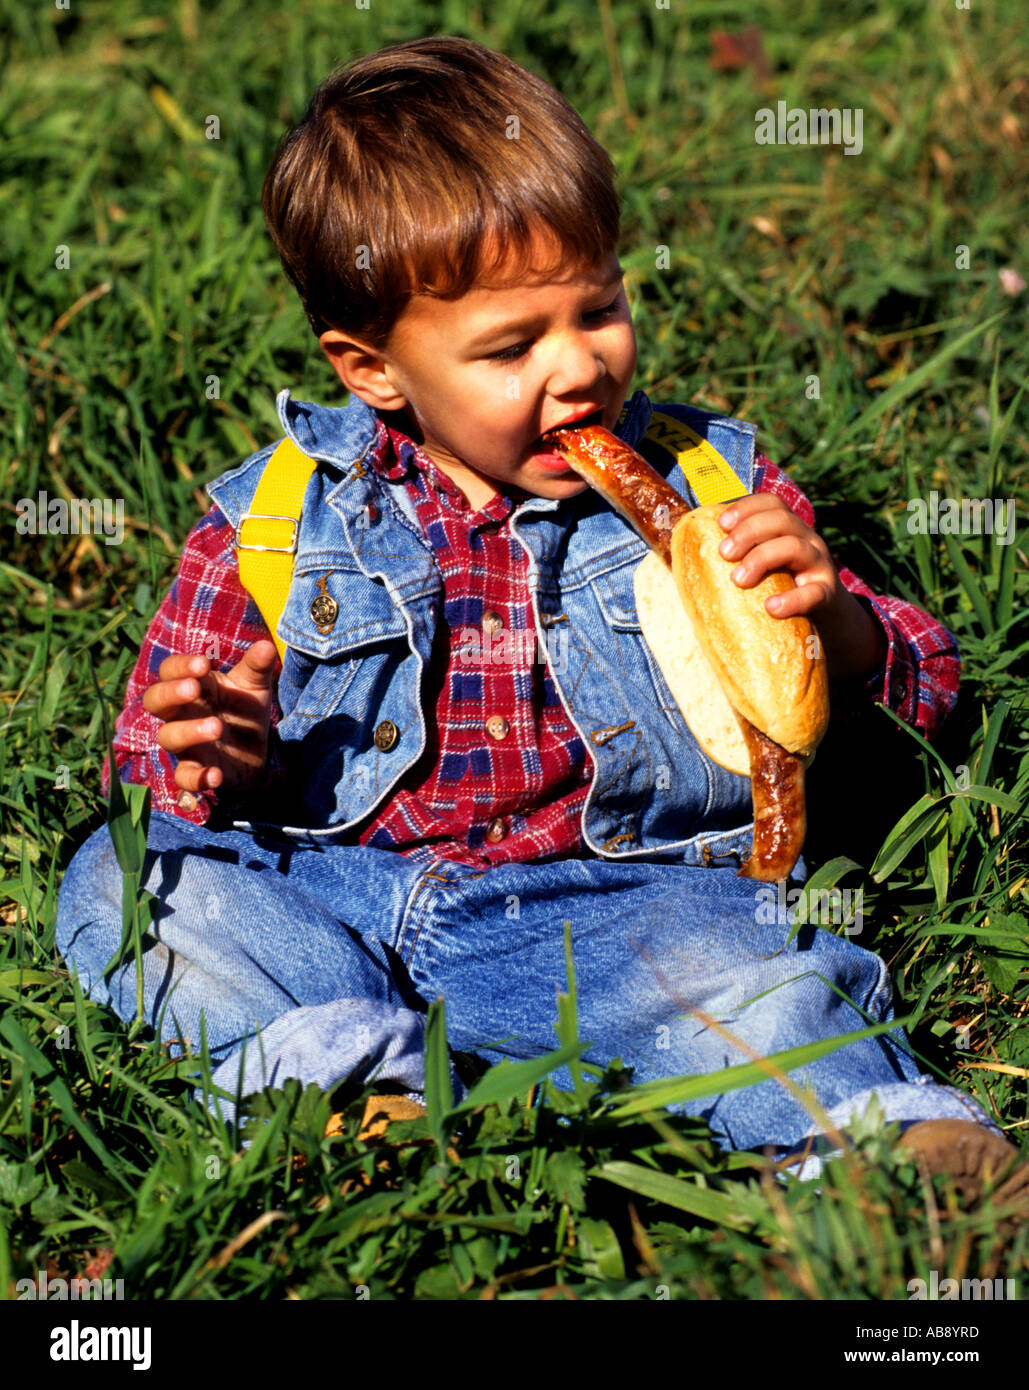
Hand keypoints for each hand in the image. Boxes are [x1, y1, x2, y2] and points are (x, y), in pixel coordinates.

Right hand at [141, 641, 278, 795]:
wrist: (256, 753)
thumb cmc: (245, 711)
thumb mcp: (254, 687)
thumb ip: (257, 667)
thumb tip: (267, 646)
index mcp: (192, 687)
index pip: (170, 671)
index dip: (181, 666)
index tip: (204, 664)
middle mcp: (181, 714)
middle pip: (155, 700)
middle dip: (170, 693)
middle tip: (193, 688)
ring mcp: (186, 744)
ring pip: (168, 736)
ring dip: (188, 731)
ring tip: (217, 727)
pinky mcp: (196, 771)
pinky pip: (184, 777)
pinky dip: (196, 778)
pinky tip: (215, 775)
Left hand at [716, 496, 885, 677]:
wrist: (823, 620)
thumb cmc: (779, 589)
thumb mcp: (763, 568)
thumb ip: (737, 559)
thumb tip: (684, 560)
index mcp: (788, 529)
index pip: (771, 504)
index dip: (746, 507)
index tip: (721, 524)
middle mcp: (806, 539)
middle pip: (782, 519)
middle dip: (749, 531)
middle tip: (724, 553)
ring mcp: (819, 565)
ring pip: (796, 546)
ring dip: (762, 557)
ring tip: (738, 579)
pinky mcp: (827, 594)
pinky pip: (814, 593)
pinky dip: (792, 599)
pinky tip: (771, 607)